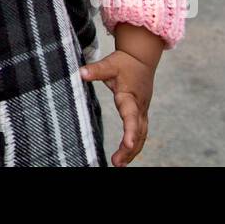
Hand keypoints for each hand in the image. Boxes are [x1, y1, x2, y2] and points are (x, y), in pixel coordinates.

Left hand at [80, 48, 154, 166]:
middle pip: (138, 131)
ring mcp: (143, 111)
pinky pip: (141, 133)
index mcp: (130, 96)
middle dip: (129, 148)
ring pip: (142, 135)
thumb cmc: (124, 62)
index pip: (131, 116)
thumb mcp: (109, 64)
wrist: (141, 59)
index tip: (126, 144)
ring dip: (133, 151)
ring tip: (119, 164)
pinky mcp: (142, 114)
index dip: (130, 130)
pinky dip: (135, 145)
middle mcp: (139, 107)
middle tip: (117, 163)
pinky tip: (126, 155)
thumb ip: (95, 70)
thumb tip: (81, 73)